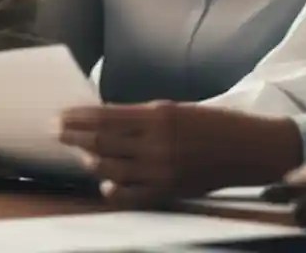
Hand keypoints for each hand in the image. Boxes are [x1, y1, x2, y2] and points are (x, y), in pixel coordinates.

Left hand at [59, 102, 300, 206]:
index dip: (78, 117)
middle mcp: (157, 142)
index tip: (60, 115)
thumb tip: (105, 119)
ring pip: (110, 168)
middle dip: (74, 137)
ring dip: (89, 161)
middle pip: (101, 142)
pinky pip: (130, 195)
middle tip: (56, 132)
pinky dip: (112, 189)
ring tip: (79, 155)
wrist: (249, 149)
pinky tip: (104, 183)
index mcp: (159, 115)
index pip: (105, 116)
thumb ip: (142, 116)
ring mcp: (161, 169)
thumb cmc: (214, 124)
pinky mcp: (168, 190)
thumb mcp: (177, 109)